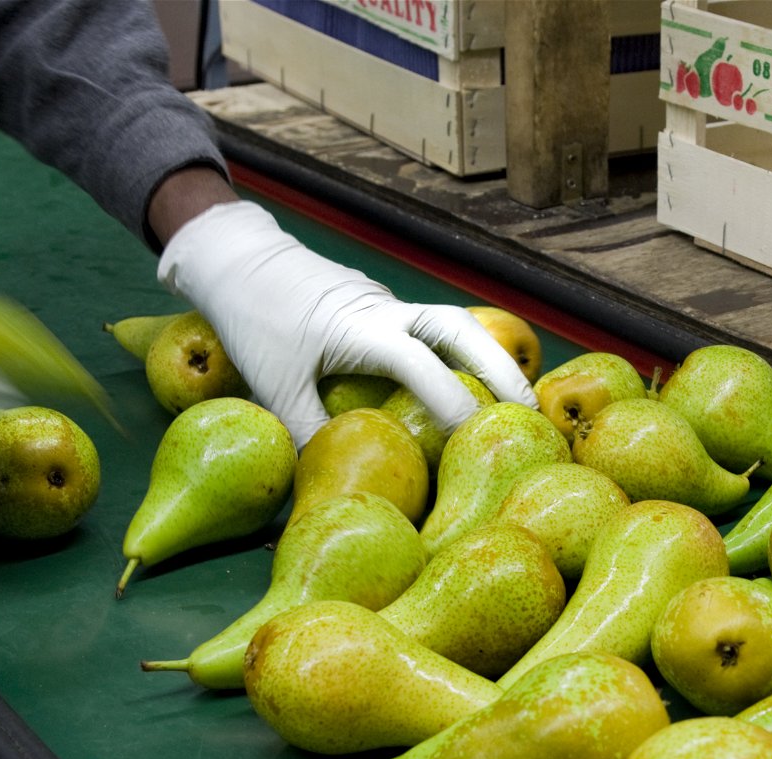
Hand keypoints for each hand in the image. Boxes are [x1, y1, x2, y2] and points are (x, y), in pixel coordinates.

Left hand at [156, 200, 536, 448]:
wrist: (238, 259)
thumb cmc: (254, 320)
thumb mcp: (274, 385)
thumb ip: (307, 434)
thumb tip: (334, 487)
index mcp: (363, 329)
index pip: (422, 365)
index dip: (453, 402)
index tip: (476, 441)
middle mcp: (389, 312)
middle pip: (464, 332)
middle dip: (504, 371)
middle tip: (534, 414)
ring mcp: (392, 306)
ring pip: (460, 326)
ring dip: (495, 360)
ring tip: (521, 404)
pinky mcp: (388, 309)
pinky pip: (438, 332)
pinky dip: (467, 356)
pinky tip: (478, 389)